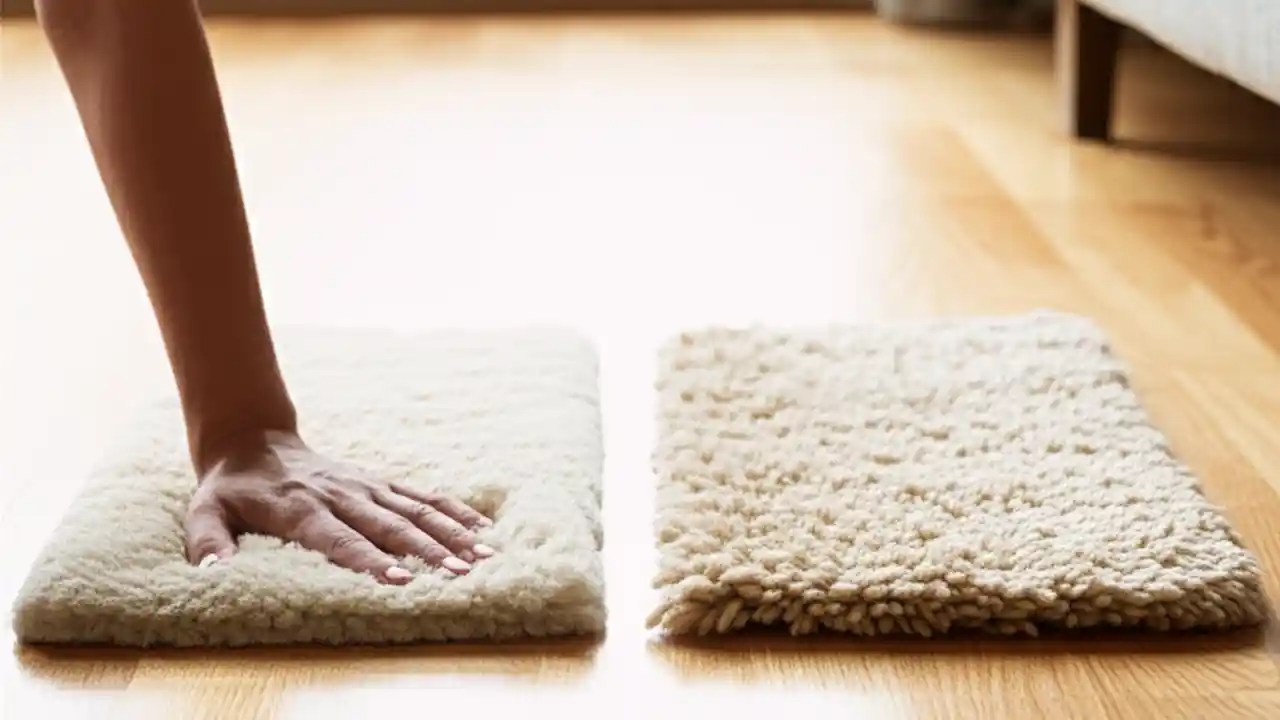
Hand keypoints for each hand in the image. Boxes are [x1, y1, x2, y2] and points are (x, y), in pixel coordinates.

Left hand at [184, 430, 493, 583]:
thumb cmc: (231, 489)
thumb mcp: (205, 511)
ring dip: (452, 532)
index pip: (340, 538)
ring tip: (485, 554)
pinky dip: (454, 510)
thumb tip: (214, 571)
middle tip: (461, 571)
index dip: (370, 559)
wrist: (253, 442)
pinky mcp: (380, 482)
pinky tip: (483, 527)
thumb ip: (207, 541)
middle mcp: (342, 495)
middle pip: (391, 525)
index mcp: (302, 508)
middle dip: (428, 549)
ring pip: (415, 508)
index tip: (399, 578)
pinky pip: (423, 495)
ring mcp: (366, 486)